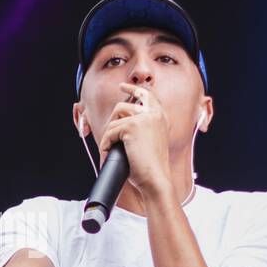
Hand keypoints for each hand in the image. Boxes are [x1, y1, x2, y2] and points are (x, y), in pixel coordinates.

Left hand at [95, 82, 173, 197]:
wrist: (156, 180)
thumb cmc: (151, 168)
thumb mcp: (149, 143)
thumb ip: (141, 130)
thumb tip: (119, 125)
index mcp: (161, 117)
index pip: (147, 95)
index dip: (133, 90)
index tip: (122, 87)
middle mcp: (155, 114)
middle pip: (122, 106)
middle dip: (111, 121)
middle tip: (109, 137)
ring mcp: (144, 118)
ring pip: (114, 120)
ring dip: (108, 136)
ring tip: (110, 150)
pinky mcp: (132, 126)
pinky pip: (109, 132)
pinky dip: (105, 144)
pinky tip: (109, 154)